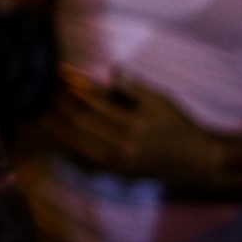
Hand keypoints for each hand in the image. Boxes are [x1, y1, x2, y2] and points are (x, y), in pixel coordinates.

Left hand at [42, 67, 216, 185]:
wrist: (197, 160)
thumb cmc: (177, 124)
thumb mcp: (160, 101)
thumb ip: (133, 87)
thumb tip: (112, 68)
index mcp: (135, 124)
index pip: (96, 102)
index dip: (75, 85)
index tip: (60, 72)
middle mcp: (125, 145)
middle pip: (82, 122)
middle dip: (62, 104)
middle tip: (50, 91)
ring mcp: (119, 162)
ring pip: (79, 141)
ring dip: (59, 126)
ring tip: (45, 112)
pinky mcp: (117, 172)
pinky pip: (86, 157)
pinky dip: (69, 145)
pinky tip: (58, 135)